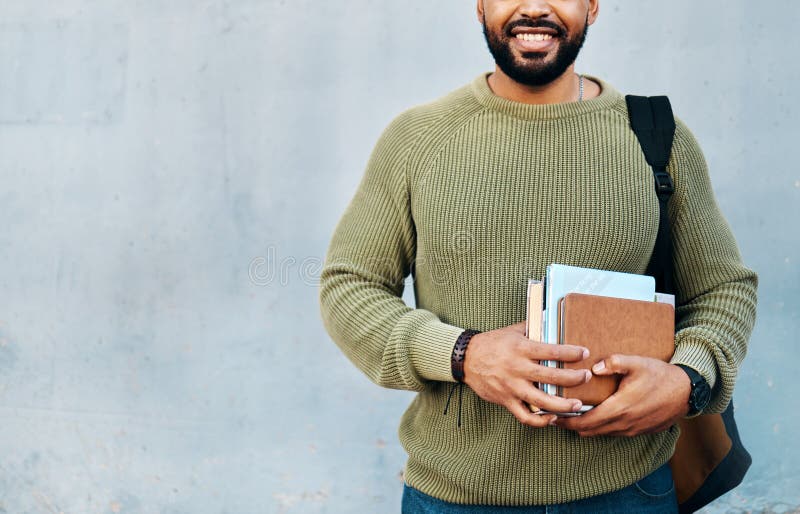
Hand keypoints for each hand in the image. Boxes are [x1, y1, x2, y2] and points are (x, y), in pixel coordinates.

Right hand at [463, 321, 591, 427]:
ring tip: (577, 405)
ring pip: (542, 401)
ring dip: (563, 405)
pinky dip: (541, 420)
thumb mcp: (512, 330)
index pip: (552, 351)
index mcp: (521, 348)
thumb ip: (532, 327)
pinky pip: (526, 416)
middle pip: (552, 377)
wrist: (465, 358)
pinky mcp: (506, 400)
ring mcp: (512, 386)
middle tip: (587, 377)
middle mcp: (517, 368)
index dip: (572, 353)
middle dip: (574, 378)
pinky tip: (553, 417)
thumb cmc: (491, 343)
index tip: (584, 353)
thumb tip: (552, 318)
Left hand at [555, 355, 691, 436]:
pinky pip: (613, 433)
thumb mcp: (637, 363)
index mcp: (620, 408)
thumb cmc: (660, 376)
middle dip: (571, 426)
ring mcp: (632, 430)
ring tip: (571, 417)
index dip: (566, 421)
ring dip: (585, 428)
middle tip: (555, 417)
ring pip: (601, 433)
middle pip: (589, 431)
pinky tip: (594, 417)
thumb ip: (614, 363)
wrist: (686, 392)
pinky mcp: (638, 431)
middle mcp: (624, 423)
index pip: (586, 421)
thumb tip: (594, 367)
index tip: (552, 417)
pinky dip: (599, 428)